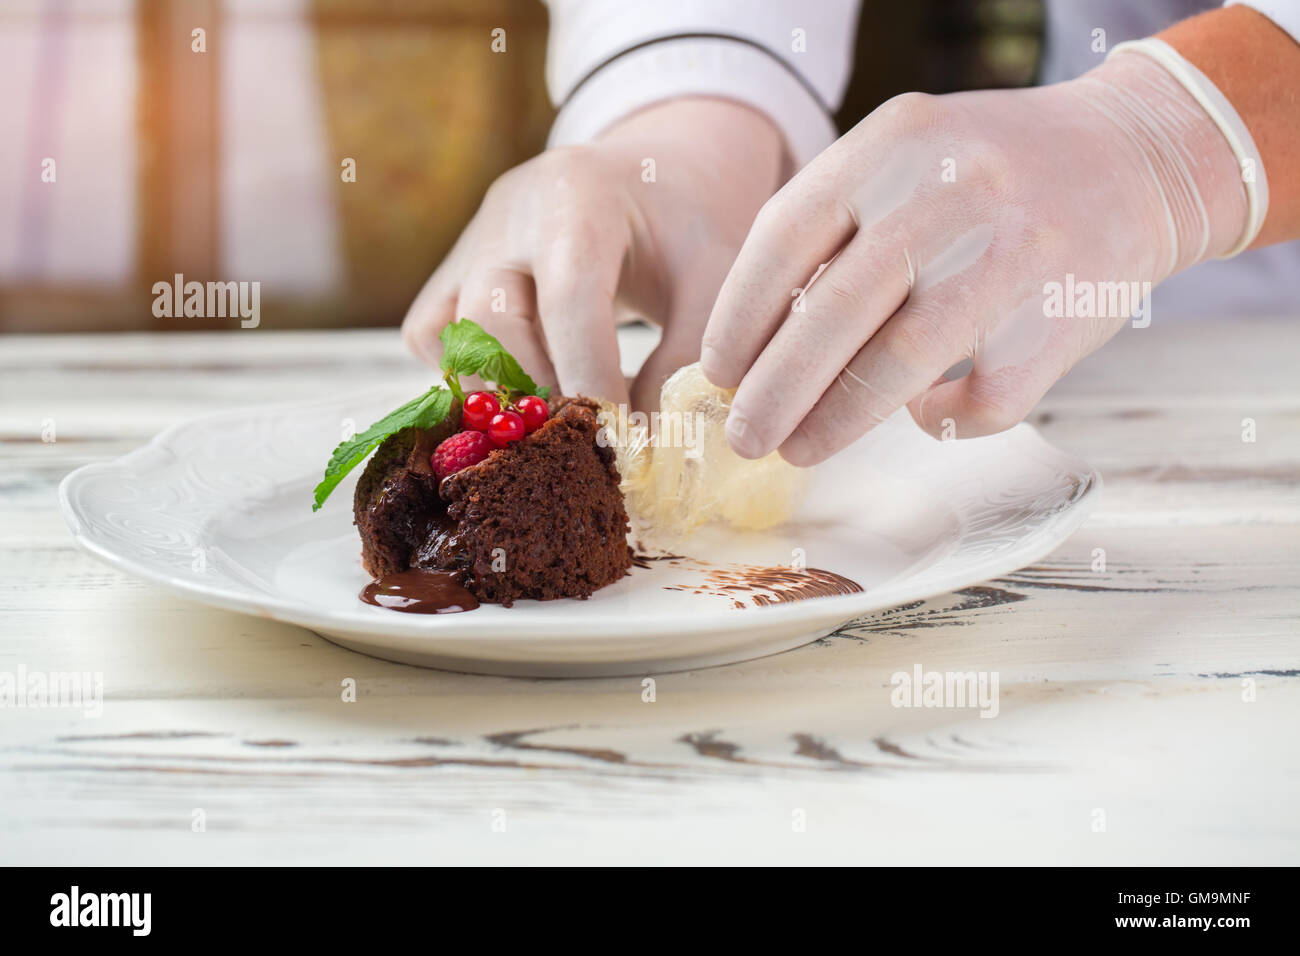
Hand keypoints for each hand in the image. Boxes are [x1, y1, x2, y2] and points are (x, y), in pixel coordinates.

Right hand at [402, 97, 783, 409]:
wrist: (651, 180)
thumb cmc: (687, 231)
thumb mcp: (711, 284)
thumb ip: (680, 362)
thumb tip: (639, 445)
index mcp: (581, 196)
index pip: (568, 296)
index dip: (588, 376)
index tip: (615, 436)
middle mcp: (511, 211)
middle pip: (492, 318)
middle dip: (539, 391)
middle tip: (586, 430)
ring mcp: (473, 240)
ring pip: (452, 335)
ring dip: (503, 394)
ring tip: (563, 415)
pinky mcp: (452, 269)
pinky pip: (430, 335)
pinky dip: (467, 376)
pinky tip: (527, 385)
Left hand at [702, 52, 1246, 463]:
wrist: (1136, 159)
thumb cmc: (984, 177)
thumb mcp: (905, 161)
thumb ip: (835, 229)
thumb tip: (752, 346)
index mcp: (897, 141)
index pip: (788, 233)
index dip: (740, 314)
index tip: (717, 372)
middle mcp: (955, 190)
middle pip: (836, 310)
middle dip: (776, 390)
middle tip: (744, 437)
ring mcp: (1015, 254)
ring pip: (901, 362)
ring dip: (837, 420)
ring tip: (797, 449)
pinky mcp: (1064, 318)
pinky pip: (981, 398)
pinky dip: (937, 418)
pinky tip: (920, 412)